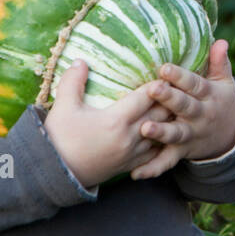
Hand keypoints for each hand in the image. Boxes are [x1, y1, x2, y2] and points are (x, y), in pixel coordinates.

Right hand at [42, 60, 177, 187]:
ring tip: (177, 108)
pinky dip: (163, 141)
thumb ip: (72, 82)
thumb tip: (81, 61)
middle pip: (160, 114)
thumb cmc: (60, 138)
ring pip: (162, 134)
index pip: (146, 97)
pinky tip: (167, 134)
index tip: (166, 73)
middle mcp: (130, 136)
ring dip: (169, 120)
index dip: (158, 85)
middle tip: (178, 88)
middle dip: (169, 100)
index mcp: (116, 120)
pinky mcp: (131, 165)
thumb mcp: (63, 107)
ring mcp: (132, 153)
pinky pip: (155, 152)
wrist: (56, 174)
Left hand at [133, 39, 234, 179]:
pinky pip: (168, 161)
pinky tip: (137, 172)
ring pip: (176, 134)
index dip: (181, 77)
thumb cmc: (219, 101)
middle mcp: (200, 116)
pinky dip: (153, 168)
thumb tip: (220, 41)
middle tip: (153, 89)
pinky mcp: (183, 152)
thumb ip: (220, 63)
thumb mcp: (225, 82)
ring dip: (161, 132)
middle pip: (185, 107)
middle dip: (169, 99)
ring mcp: (191, 135)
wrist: (230, 137)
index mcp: (209, 96)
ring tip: (145, 129)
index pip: (195, 84)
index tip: (165, 68)